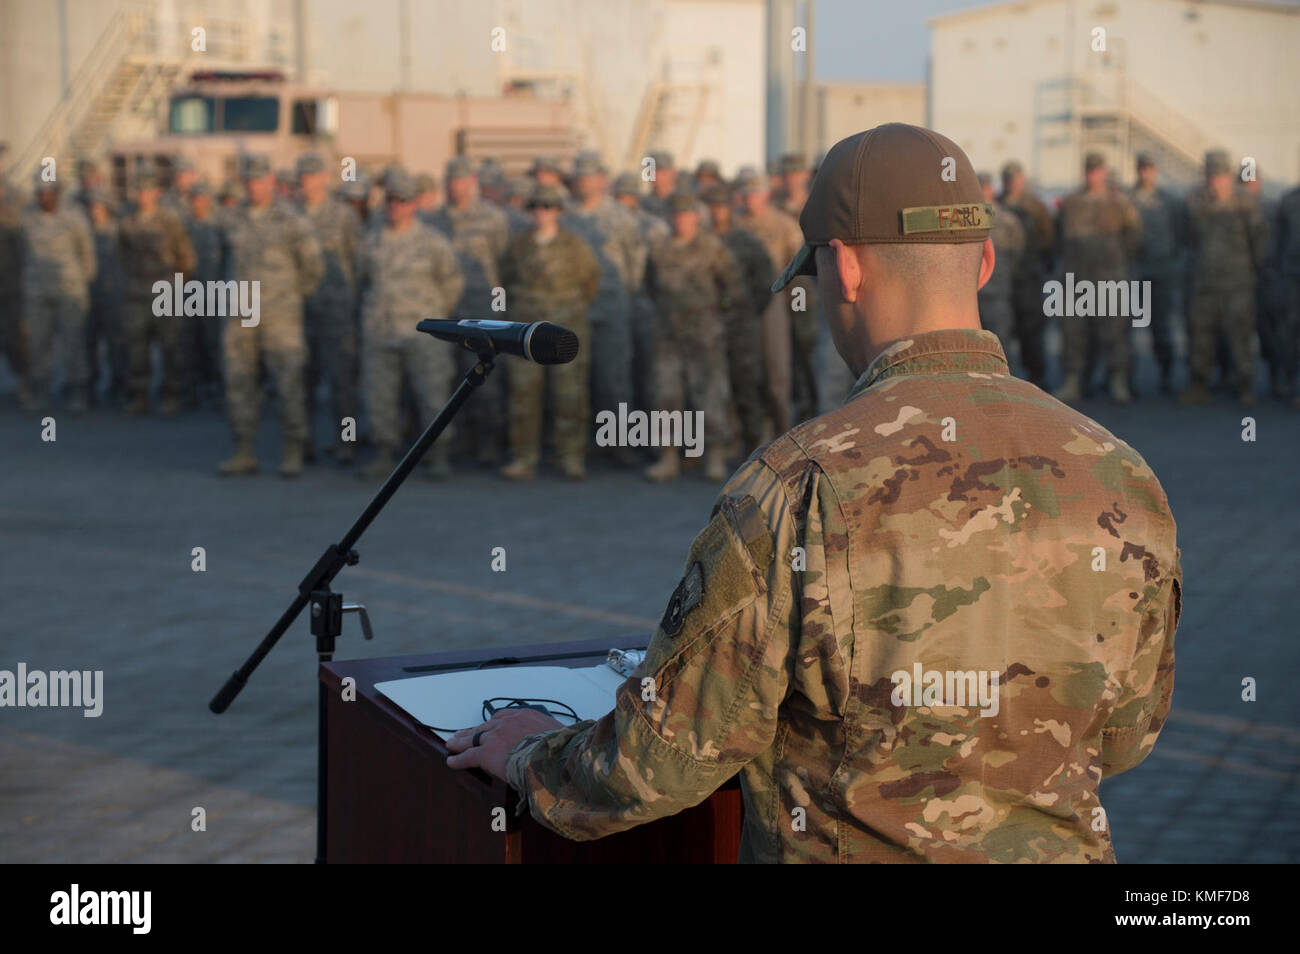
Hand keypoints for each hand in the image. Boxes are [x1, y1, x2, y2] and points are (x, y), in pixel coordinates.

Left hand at [445, 708, 565, 781]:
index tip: (490, 727)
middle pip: (485, 725)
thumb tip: (560, 744)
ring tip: (452, 744)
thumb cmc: (562, 748)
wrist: (553, 756)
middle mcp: (508, 722)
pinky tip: (451, 761)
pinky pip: (468, 756)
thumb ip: (553, 736)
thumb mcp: (561, 735)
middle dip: (473, 730)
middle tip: (463, 733)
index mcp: (526, 716)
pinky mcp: (487, 753)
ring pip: (473, 738)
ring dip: (461, 741)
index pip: (505, 717)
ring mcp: (496, 736)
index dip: (495, 724)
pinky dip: (458, 759)